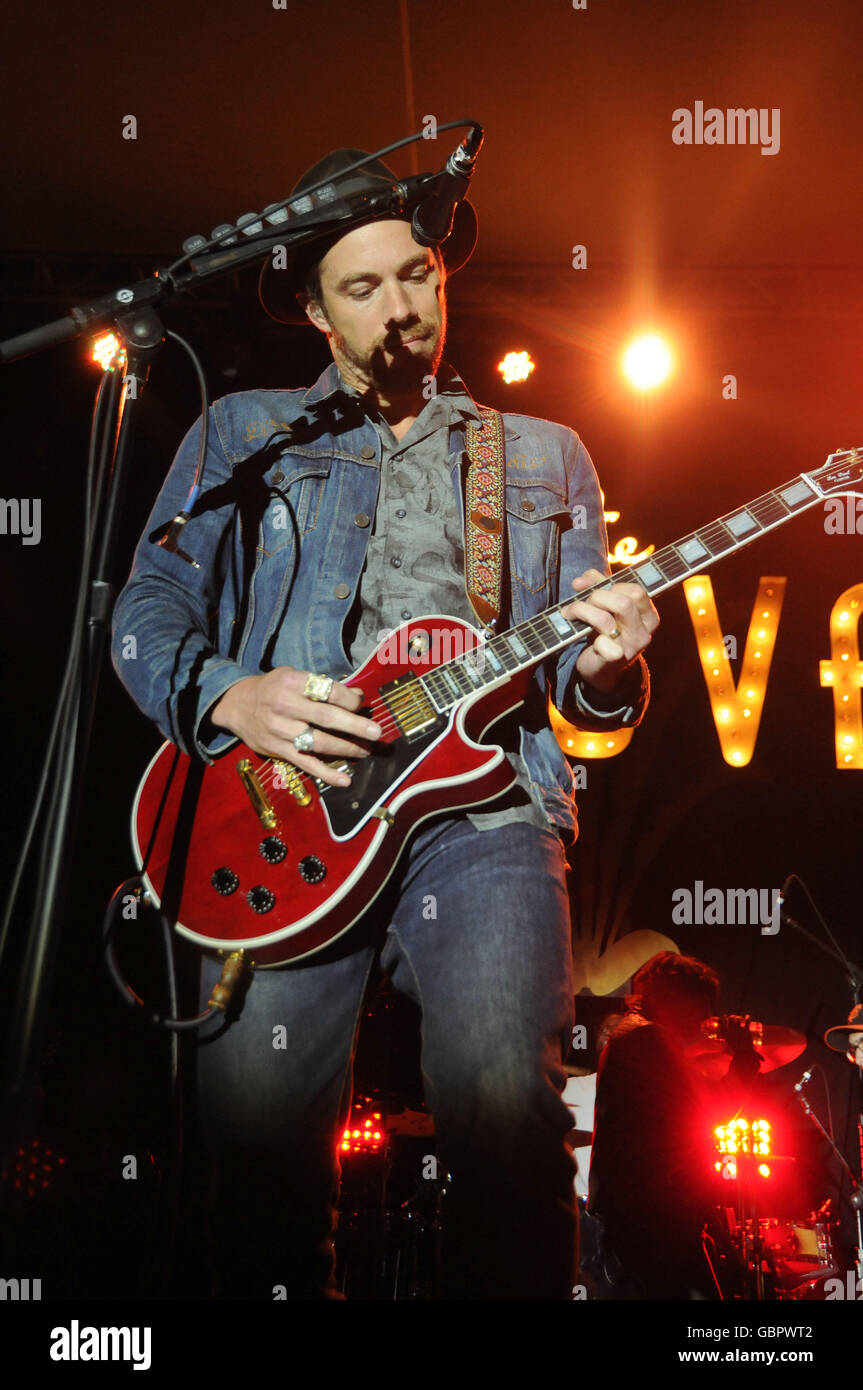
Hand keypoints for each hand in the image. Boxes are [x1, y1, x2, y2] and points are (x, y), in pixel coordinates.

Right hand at [210, 667, 381, 786]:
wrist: (236, 705)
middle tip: (376, 732)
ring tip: (365, 751)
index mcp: (292, 683)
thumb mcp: (293, 676)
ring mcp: (281, 730)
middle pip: (326, 717)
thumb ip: (323, 686)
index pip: (328, 691)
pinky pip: (306, 763)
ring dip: (346, 748)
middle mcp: (285, 706)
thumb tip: (357, 695)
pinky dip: (326, 773)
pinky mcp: (278, 750)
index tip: (361, 704)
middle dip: (355, 726)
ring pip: (319, 742)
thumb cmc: (272, 688)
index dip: (350, 699)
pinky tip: (345, 780)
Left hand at [561, 568, 658, 693]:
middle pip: (624, 602)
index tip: (590, 586)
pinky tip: (588, 641)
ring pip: (606, 619)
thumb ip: (598, 585)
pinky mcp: (615, 660)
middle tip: (582, 603)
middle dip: (596, 597)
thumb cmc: (605, 631)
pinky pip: (604, 645)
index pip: (636, 590)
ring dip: (582, 611)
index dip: (610, 584)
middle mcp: (643, 630)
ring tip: (570, 613)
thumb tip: (581, 581)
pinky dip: (593, 641)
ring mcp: (631, 647)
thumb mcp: (606, 605)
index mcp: (647, 614)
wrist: (602, 668)